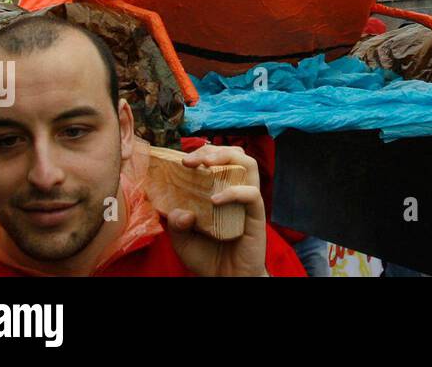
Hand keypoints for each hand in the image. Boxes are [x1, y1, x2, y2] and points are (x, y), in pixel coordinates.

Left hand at [163, 145, 267, 276]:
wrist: (226, 280)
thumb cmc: (207, 259)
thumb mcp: (182, 241)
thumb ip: (175, 225)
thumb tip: (180, 211)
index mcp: (221, 191)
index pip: (219, 160)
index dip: (203, 153)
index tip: (181, 160)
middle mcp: (237, 191)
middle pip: (237, 154)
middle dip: (214, 150)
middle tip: (191, 159)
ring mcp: (248, 202)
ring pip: (249, 165)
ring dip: (227, 158)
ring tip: (206, 164)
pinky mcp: (256, 215)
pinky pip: (251, 195)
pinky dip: (233, 192)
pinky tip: (215, 199)